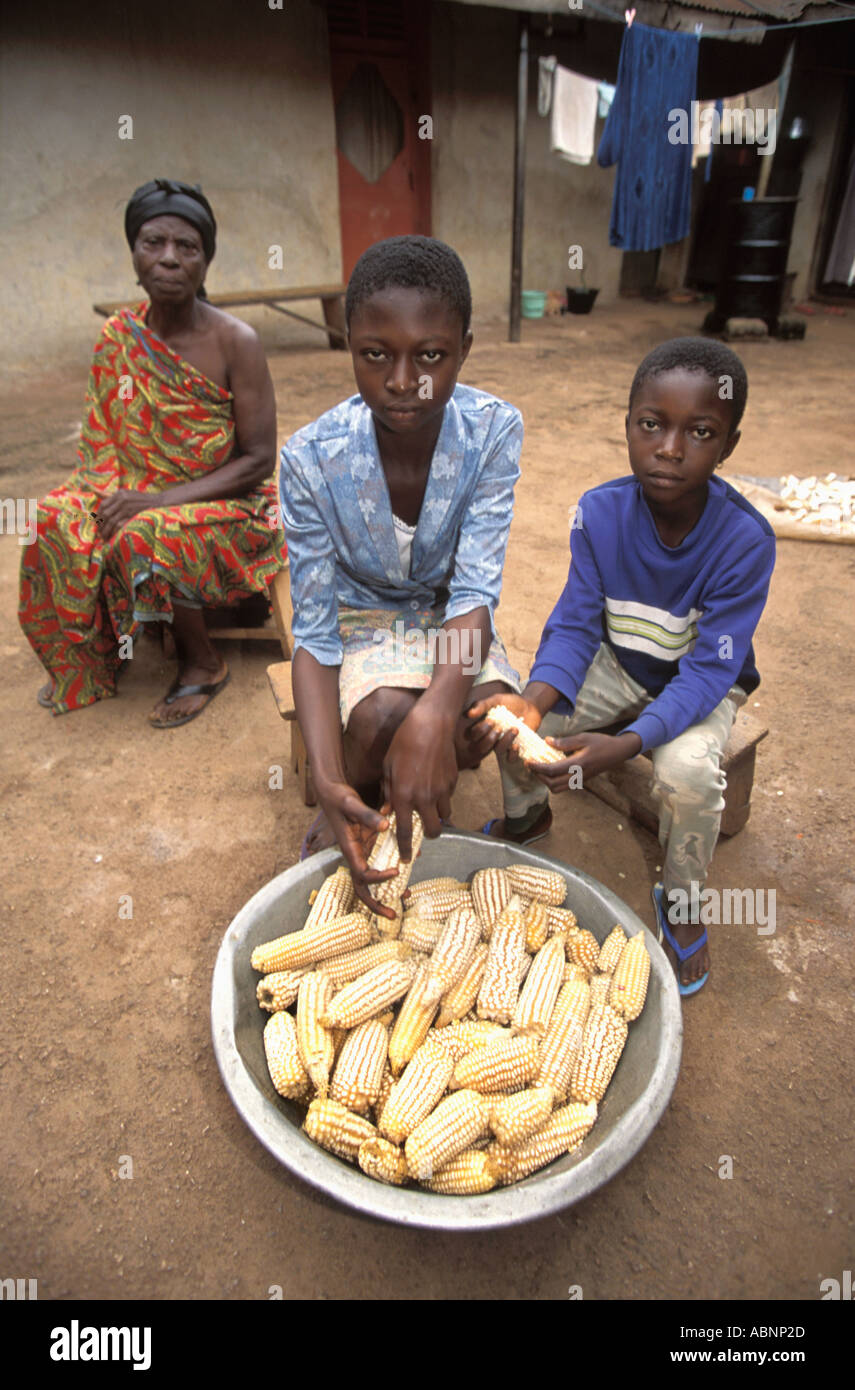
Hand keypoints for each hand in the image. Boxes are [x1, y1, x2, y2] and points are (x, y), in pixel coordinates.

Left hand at [93, 488, 150, 541]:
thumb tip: (94, 491)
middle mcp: (122, 500)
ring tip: (103, 537)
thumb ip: (110, 495)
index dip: (98, 515)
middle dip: (100, 524)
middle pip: (106, 514)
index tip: (97, 523)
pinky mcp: (133, 517)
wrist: (158, 502)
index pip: (103, 504)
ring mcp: (128, 509)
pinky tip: (112, 537)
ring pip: (111, 521)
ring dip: (106, 530)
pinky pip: (120, 526)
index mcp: (119, 494)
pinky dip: (114, 532)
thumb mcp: (126, 494)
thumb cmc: (140, 499)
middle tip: (98, 532)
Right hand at [316, 781, 398, 918]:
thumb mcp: (351, 803)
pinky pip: (379, 860)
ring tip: (406, 895)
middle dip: (376, 904)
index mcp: (349, 849)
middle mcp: (355, 854)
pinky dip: (392, 866)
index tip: (396, 872)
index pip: (362, 873)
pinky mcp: (367, 844)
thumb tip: (386, 825)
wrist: (330, 789)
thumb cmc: (338, 796)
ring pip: (372, 879)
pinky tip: (407, 865)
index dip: (378, 877)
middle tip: (393, 914)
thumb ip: (367, 815)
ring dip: (387, 890)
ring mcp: (361, 851)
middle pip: (362, 888)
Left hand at [383, 701, 456, 850]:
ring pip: (444, 816)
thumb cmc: (404, 743)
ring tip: (429, 806)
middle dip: (428, 835)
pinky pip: (449, 798)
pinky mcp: (453, 782)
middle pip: (433, 831)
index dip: (405, 849)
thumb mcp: (388, 768)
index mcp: (404, 796)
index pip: (404, 832)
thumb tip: (388, 812)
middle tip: (422, 830)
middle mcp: (424, 798)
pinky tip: (435, 784)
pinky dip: (443, 798)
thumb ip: (388, 793)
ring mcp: (442, 791)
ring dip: (437, 816)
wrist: (431, 725)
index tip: (406, 858)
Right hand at [464, 692, 543, 761]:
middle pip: (481, 748)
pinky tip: (517, 744)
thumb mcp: (496, 700)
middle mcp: (491, 737)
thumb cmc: (511, 703)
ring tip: (515, 729)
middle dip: (489, 739)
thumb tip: (469, 714)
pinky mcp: (515, 749)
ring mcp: (503, 744)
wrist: (530, 707)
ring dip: (505, 742)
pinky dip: (513, 754)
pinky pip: (510, 759)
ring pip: (498, 751)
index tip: (491, 720)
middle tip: (500, 728)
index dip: (480, 731)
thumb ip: (482, 705)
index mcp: (484, 727)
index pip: (473, 736)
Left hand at [528, 730, 642, 793]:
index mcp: (579, 763)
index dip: (537, 767)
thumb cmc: (602, 742)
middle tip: (531, 765)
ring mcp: (581, 780)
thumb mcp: (584, 737)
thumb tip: (547, 741)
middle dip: (539, 776)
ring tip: (539, 769)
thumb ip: (565, 741)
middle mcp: (579, 775)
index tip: (528, 761)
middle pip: (553, 784)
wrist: (618, 752)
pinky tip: (551, 770)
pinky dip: (554, 782)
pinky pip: (564, 787)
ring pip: (558, 789)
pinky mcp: (582, 781)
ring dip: (546, 781)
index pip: (553, 770)